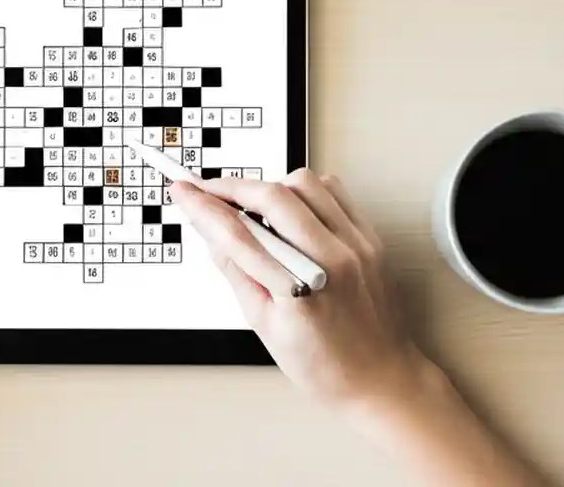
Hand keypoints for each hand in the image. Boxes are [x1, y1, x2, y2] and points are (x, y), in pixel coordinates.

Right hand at [170, 171, 429, 405]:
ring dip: (271, 187)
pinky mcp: (371, 239)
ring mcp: (356, 246)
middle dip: (232, 187)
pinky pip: (335, 191)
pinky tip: (293, 209)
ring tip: (255, 207)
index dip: (203, 206)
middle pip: (271, 196)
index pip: (238, 234)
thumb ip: (237, 272)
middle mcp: (331, 261)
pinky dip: (306, 191)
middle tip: (209, 192)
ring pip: (305, 184)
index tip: (183, 191)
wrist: (380, 380)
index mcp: (298, 291)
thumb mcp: (264, 326)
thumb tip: (212, 234)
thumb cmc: (326, 366)